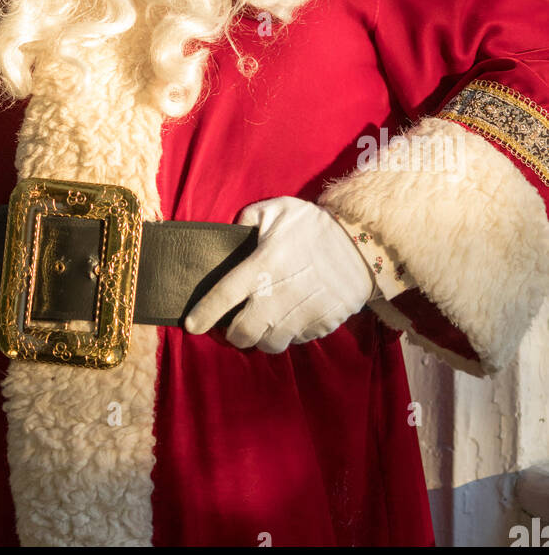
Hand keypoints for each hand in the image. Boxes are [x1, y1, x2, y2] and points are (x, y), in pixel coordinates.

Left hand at [184, 196, 374, 351]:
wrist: (363, 245)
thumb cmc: (316, 226)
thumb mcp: (279, 209)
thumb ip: (250, 217)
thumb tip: (236, 229)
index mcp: (261, 267)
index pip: (223, 297)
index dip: (204, 314)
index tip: (192, 325)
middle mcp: (277, 297)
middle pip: (243, 334)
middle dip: (233, 334)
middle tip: (234, 324)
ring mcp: (300, 315)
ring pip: (270, 344)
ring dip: (261, 338)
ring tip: (262, 324)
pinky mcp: (320, 326)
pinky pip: (296, 340)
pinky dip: (288, 334)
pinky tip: (289, 318)